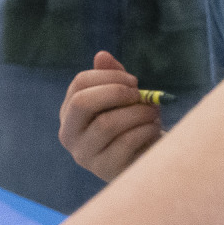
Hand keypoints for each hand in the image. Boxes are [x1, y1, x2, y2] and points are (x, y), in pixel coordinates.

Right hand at [58, 52, 160, 180]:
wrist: (146, 158)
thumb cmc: (131, 123)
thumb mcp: (122, 98)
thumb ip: (112, 76)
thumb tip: (102, 55)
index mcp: (70, 112)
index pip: (79, 83)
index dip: (109, 76)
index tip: (133, 81)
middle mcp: (70, 134)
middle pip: (82, 102)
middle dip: (116, 92)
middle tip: (139, 94)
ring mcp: (85, 155)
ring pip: (107, 123)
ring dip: (137, 113)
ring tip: (153, 112)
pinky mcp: (105, 169)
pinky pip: (126, 142)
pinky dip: (145, 130)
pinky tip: (154, 128)